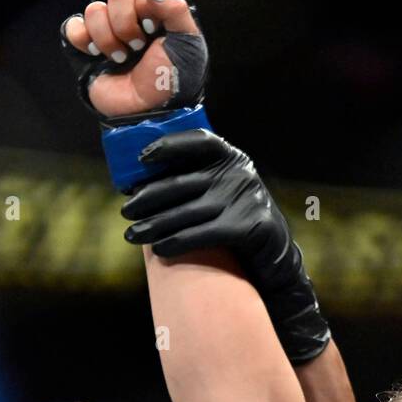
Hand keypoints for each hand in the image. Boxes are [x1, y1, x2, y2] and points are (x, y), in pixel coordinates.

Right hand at [61, 0, 205, 120]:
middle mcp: (133, 18)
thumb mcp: (189, 44)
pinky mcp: (87, 47)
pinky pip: (74, 26)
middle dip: (128, 24)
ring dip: (110, 39)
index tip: (155, 24)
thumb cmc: (171, 81)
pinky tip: (98, 55)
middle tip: (139, 46)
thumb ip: (177, 9)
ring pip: (95, 9)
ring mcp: (109, 32)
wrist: (149, 112)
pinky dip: (84, 40)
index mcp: (158, 14)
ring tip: (123, 58)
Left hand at [122, 131, 330, 364]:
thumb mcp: (221, 195)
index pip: (199, 141)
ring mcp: (247, 199)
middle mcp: (240, 173)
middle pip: (184, 182)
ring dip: (155, 225)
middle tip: (126, 212)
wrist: (276, 260)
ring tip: (133, 235)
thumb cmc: (236, 225)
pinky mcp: (251, 226)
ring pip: (189, 212)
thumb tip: (140, 188)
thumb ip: (195, 184)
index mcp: (231, 158)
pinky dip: (177, 242)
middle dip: (149, 197)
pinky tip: (159, 249)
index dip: (170, 146)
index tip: (142, 158)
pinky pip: (204, 234)